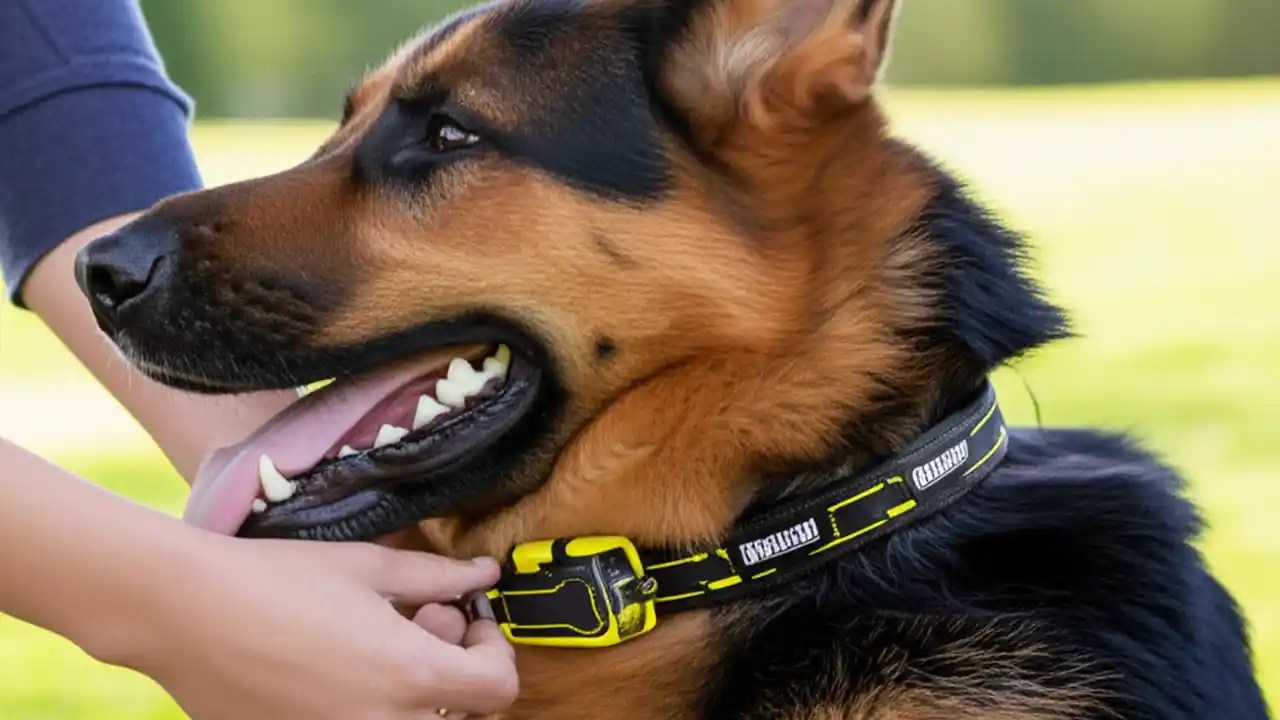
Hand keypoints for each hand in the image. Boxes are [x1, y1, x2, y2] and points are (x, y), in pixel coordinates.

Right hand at [110, 536, 516, 718]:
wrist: (183, 612)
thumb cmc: (275, 579)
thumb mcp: (368, 568)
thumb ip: (438, 577)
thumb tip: (485, 576)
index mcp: (408, 675)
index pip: (498, 689)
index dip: (495, 652)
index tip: (468, 624)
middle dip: (460, 676)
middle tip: (425, 629)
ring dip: (419, 700)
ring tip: (380, 651)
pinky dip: (370, 711)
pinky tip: (340, 673)